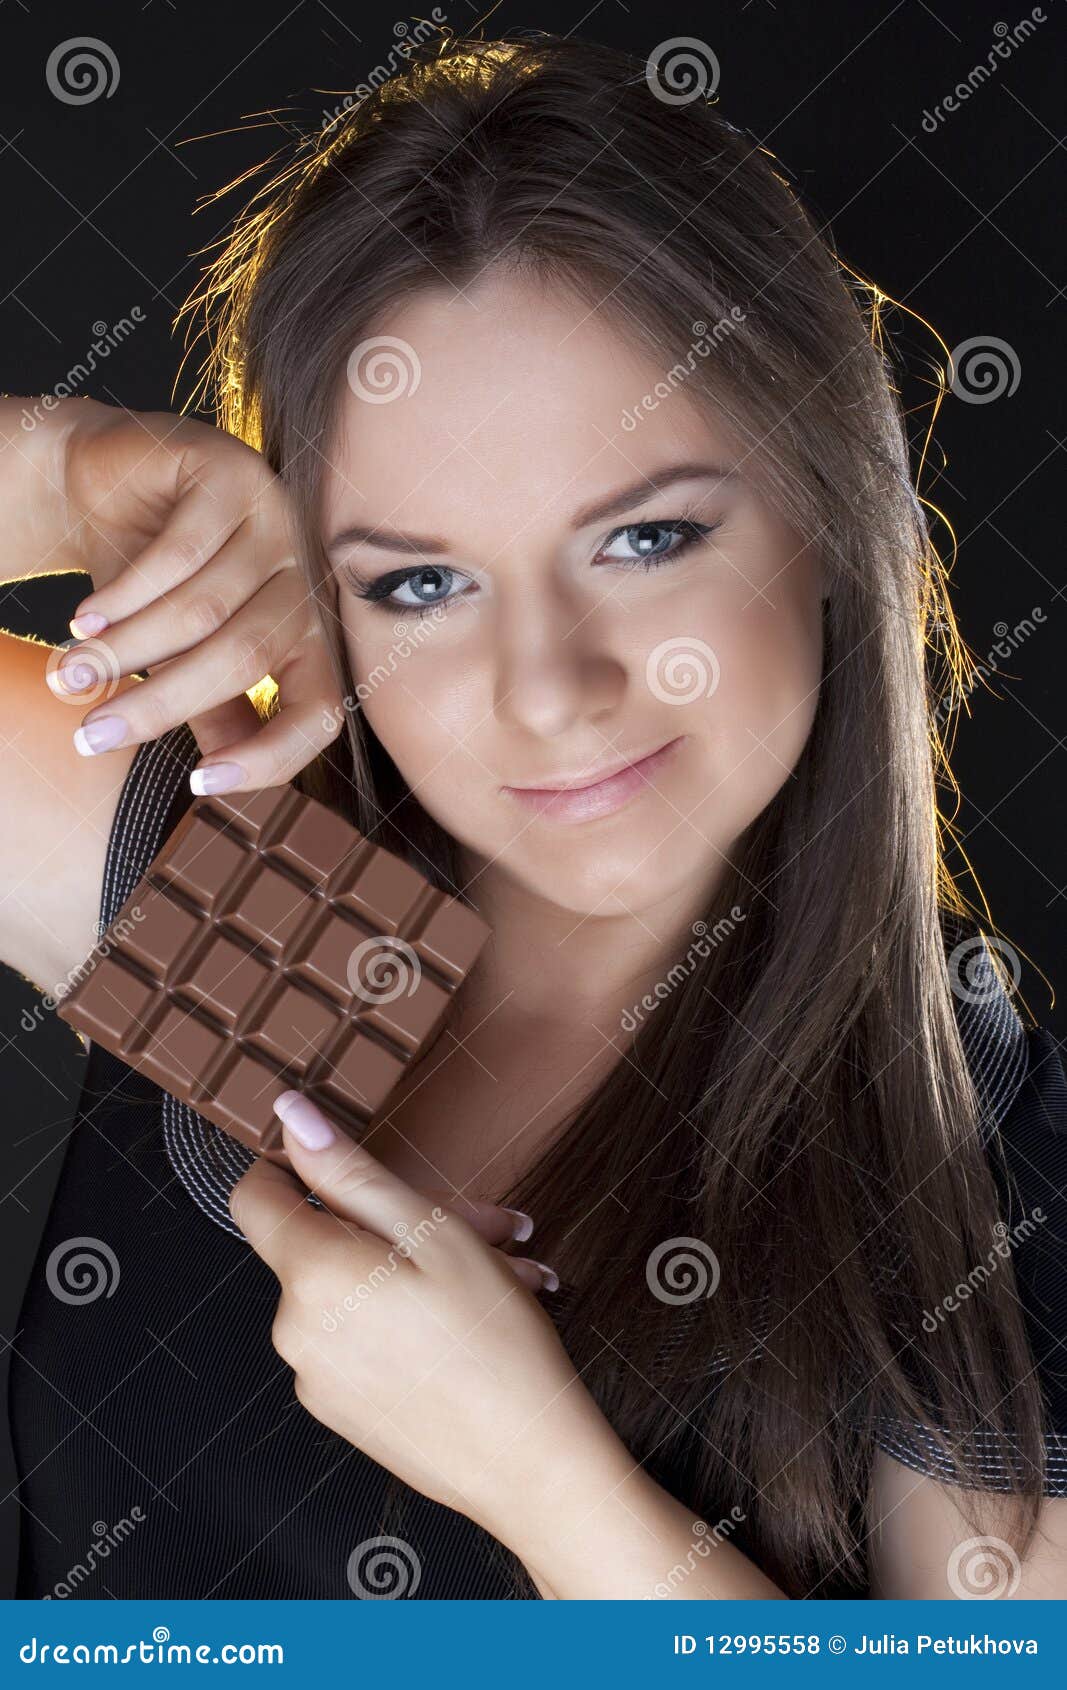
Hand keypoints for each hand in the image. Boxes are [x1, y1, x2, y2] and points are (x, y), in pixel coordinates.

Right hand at [44, 398, 340, 789]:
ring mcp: (276, 520)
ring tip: (73, 672)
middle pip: (246, 659)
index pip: (320, 712)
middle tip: (92, 735)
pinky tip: (85, 617)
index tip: (201, 785)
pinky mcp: (233, 472)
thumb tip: (221, 780)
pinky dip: (125, 595)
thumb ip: (215, 714)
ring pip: (204, 608)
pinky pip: (178, 554)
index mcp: (311, 635)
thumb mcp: (183, 659)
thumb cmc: (152, 586)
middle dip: (161, 704)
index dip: (271, 758)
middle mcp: (305, 579)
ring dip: (129, 649)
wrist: (102, 486)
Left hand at [229, 1091, 603, 1543]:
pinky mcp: (341, 1409)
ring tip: (505, 1273)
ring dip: (419, 1266)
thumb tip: (289, 1116)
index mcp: (310, 1276)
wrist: (532, 1468)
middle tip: (486, 1222)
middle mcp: (295, 1330)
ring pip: (353, 1288)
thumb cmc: (494, 1347)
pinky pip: (361, 1337)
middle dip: (402, 1218)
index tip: (351, 1162)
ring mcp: (316, 1376)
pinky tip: (477, 1316)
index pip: (254, 1194)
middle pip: (327, 1240)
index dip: (296, 1164)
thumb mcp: (433, 1231)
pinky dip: (408, 1315)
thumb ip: (351, 1171)